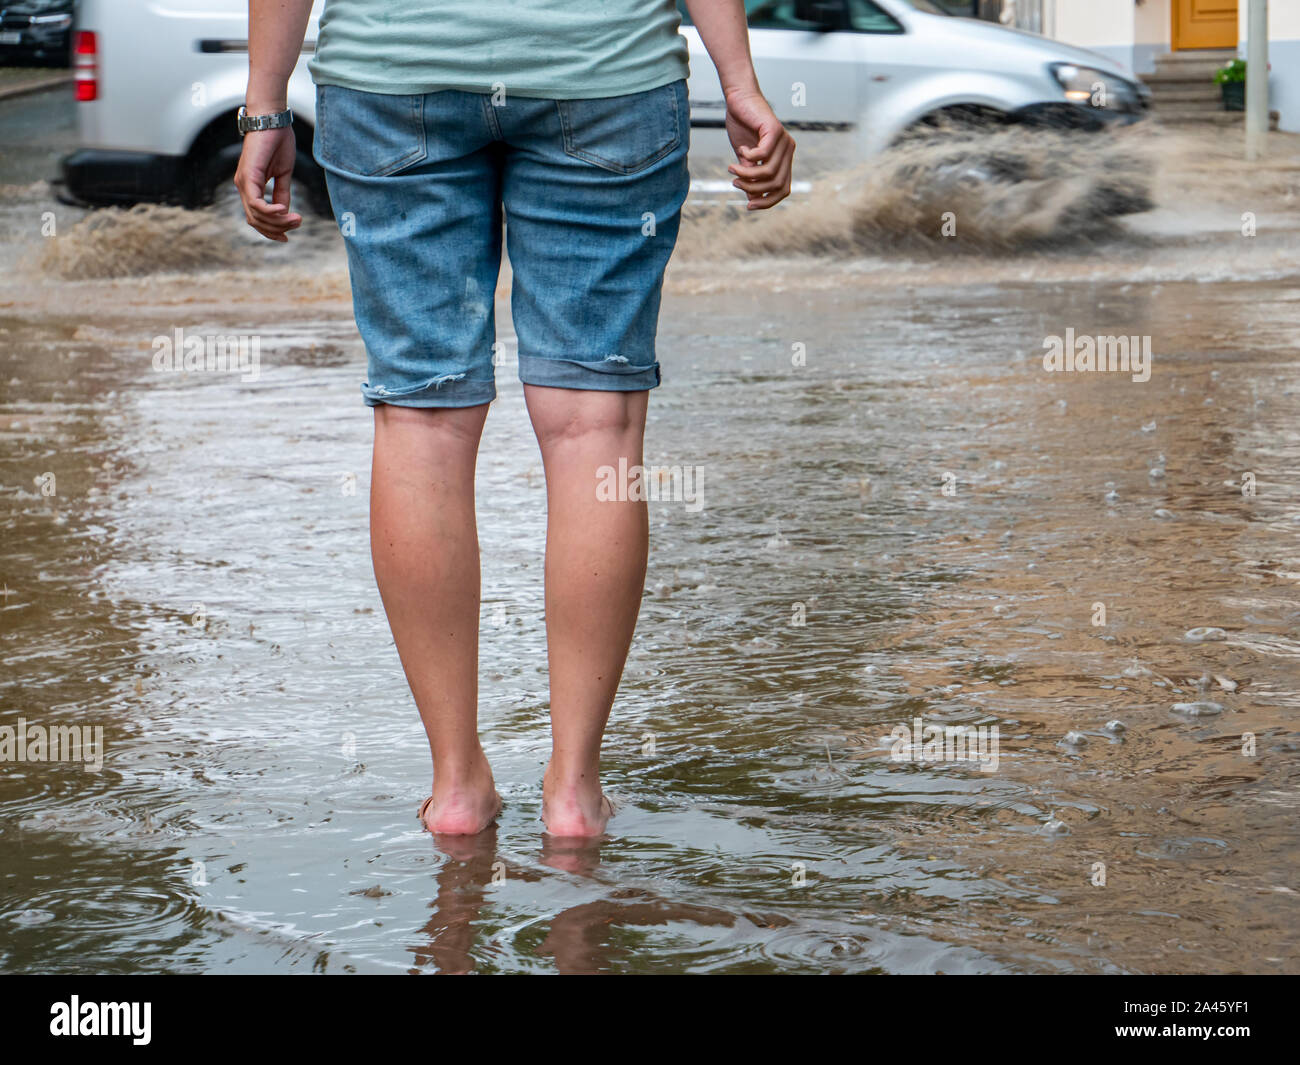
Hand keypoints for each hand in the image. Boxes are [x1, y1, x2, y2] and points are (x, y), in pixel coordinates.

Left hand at [233, 126, 301, 241]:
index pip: (256, 218)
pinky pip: (256, 204)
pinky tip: (283, 210)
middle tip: (297, 224)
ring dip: (277, 222)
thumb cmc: (278, 142)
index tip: (288, 236)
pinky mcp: (248, 176)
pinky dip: (270, 212)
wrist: (273, 121)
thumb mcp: (283, 174)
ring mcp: (243, 182)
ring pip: (256, 216)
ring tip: (295, 219)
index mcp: (250, 187)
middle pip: (256, 221)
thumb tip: (285, 214)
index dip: (271, 231)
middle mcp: (243, 187)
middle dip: (277, 229)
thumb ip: (282, 194)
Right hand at [724, 89, 794, 210]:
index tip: (749, 205)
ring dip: (747, 175)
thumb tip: (752, 200)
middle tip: (735, 183)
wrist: (739, 99)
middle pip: (777, 184)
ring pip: (769, 172)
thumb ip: (751, 176)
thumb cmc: (743, 126)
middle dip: (754, 189)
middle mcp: (789, 150)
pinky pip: (762, 155)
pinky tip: (741, 150)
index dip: (768, 201)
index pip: (783, 189)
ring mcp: (784, 140)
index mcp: (785, 158)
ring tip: (732, 169)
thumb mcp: (745, 158)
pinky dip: (748, 158)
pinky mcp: (775, 130)